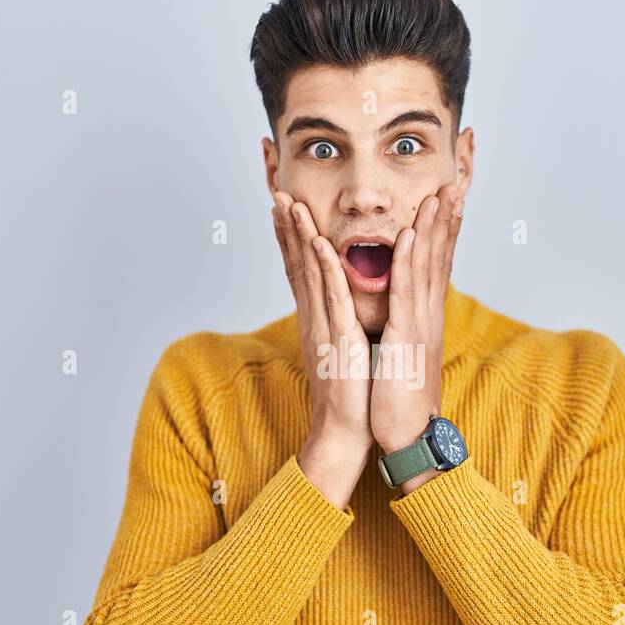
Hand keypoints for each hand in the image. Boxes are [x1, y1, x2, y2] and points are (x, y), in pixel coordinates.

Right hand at [272, 190, 373, 507]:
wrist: (344, 432)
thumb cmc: (348, 397)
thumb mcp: (339, 353)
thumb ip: (335, 328)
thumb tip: (336, 312)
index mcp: (317, 321)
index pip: (300, 271)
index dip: (290, 239)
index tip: (283, 209)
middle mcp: (314, 319)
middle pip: (296, 264)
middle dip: (287, 226)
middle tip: (277, 191)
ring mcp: (323, 326)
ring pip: (308, 273)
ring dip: (299, 236)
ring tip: (288, 203)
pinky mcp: (339, 338)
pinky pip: (330, 297)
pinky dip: (324, 267)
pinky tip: (318, 242)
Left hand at [369, 182, 463, 469]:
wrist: (408, 436)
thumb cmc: (400, 400)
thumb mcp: (404, 356)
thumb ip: (406, 330)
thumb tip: (403, 316)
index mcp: (424, 319)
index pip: (437, 265)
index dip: (444, 231)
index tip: (449, 199)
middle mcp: (428, 316)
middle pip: (440, 257)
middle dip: (447, 218)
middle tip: (454, 181)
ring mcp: (419, 324)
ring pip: (427, 266)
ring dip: (432, 226)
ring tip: (438, 192)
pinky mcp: (405, 337)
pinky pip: (406, 291)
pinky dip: (410, 259)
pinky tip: (412, 233)